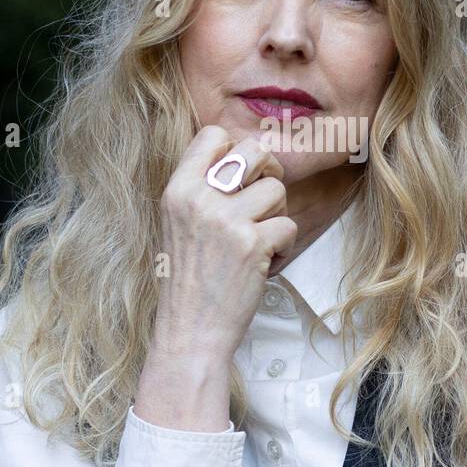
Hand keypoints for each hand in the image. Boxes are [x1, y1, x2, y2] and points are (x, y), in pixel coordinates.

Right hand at [134, 125, 295, 430]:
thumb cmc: (188, 279)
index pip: (213, 135)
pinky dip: (284, 246)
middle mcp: (199, 199)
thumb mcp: (178, 223)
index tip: (240, 176)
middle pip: (255, 150)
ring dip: (277, 215)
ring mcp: (226, 220)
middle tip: (265, 199)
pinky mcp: (253, 244)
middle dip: (269, 171)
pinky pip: (289, 225)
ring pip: (277, 190)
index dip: (236, 150)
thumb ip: (202, 188)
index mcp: (177, 190)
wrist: (190, 330)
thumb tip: (242, 154)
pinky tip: (263, 263)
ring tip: (259, 240)